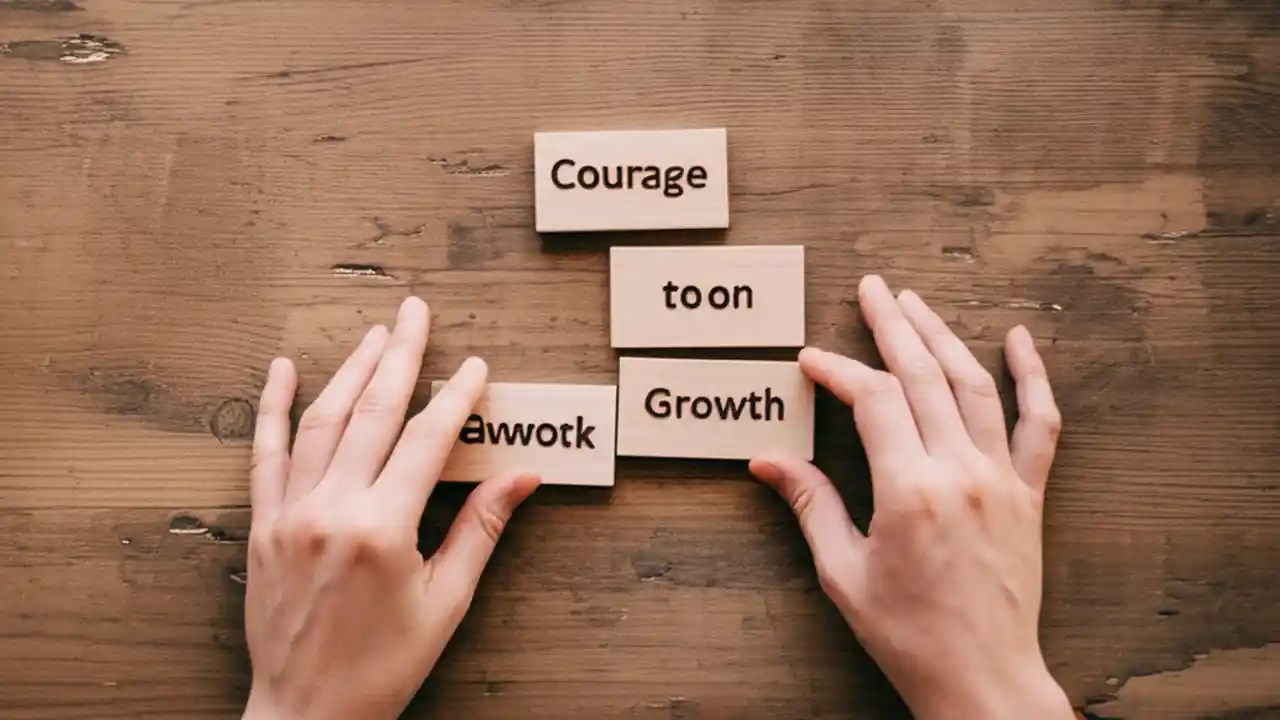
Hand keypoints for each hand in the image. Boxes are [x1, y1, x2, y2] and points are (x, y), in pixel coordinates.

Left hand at [243, 297, 539, 719]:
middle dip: (399, 356)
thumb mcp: (446, 601)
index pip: (426, 440)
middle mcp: (332, 510)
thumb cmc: (382, 666)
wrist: (306, 712)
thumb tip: (523, 477)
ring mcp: (290, 514)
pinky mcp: (262, 526)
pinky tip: (283, 370)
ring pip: (322, 422)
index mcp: (383, 529)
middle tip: (415, 313)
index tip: (474, 366)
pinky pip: (266, 453)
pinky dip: (274, 407)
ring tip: (374, 334)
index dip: (455, 397)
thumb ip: (481, 528)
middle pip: (372, 412)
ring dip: (350, 371)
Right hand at [751, 276, 1072, 719]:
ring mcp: (1001, 479)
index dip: (838, 371)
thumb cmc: (907, 634)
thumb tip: (767, 460)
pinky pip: (1040, 424)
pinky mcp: (1028, 494)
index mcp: (909, 490)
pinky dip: (1032, 377)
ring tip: (915, 302)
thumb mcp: (843, 572)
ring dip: (942, 336)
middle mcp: (960, 472)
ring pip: (973, 385)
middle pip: (922, 376)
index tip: (811, 360)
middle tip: (870, 288)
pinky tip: (1019, 340)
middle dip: (891, 326)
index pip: (873, 401)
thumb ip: (810, 505)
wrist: (983, 678)